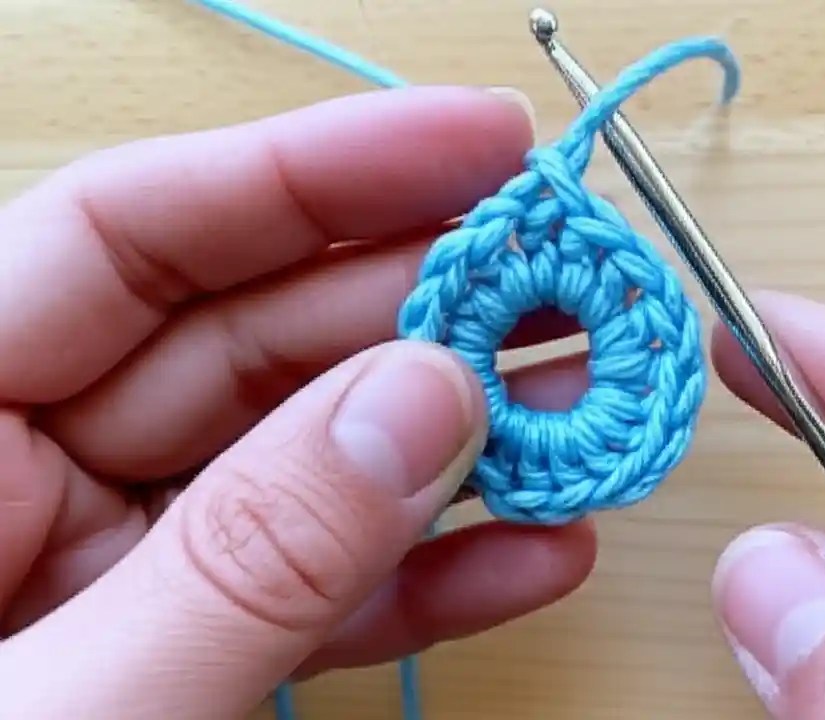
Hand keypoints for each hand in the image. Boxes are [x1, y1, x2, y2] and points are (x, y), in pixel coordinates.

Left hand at [0, 87, 595, 717]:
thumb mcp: (70, 708)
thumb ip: (243, 556)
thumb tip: (421, 404)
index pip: (129, 236)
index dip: (316, 172)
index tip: (482, 145)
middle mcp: (30, 476)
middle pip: (254, 339)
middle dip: (431, 311)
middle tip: (578, 288)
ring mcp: (112, 577)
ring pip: (312, 464)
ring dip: (461, 445)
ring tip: (592, 414)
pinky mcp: (184, 663)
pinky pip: (317, 594)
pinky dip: (428, 578)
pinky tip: (534, 553)